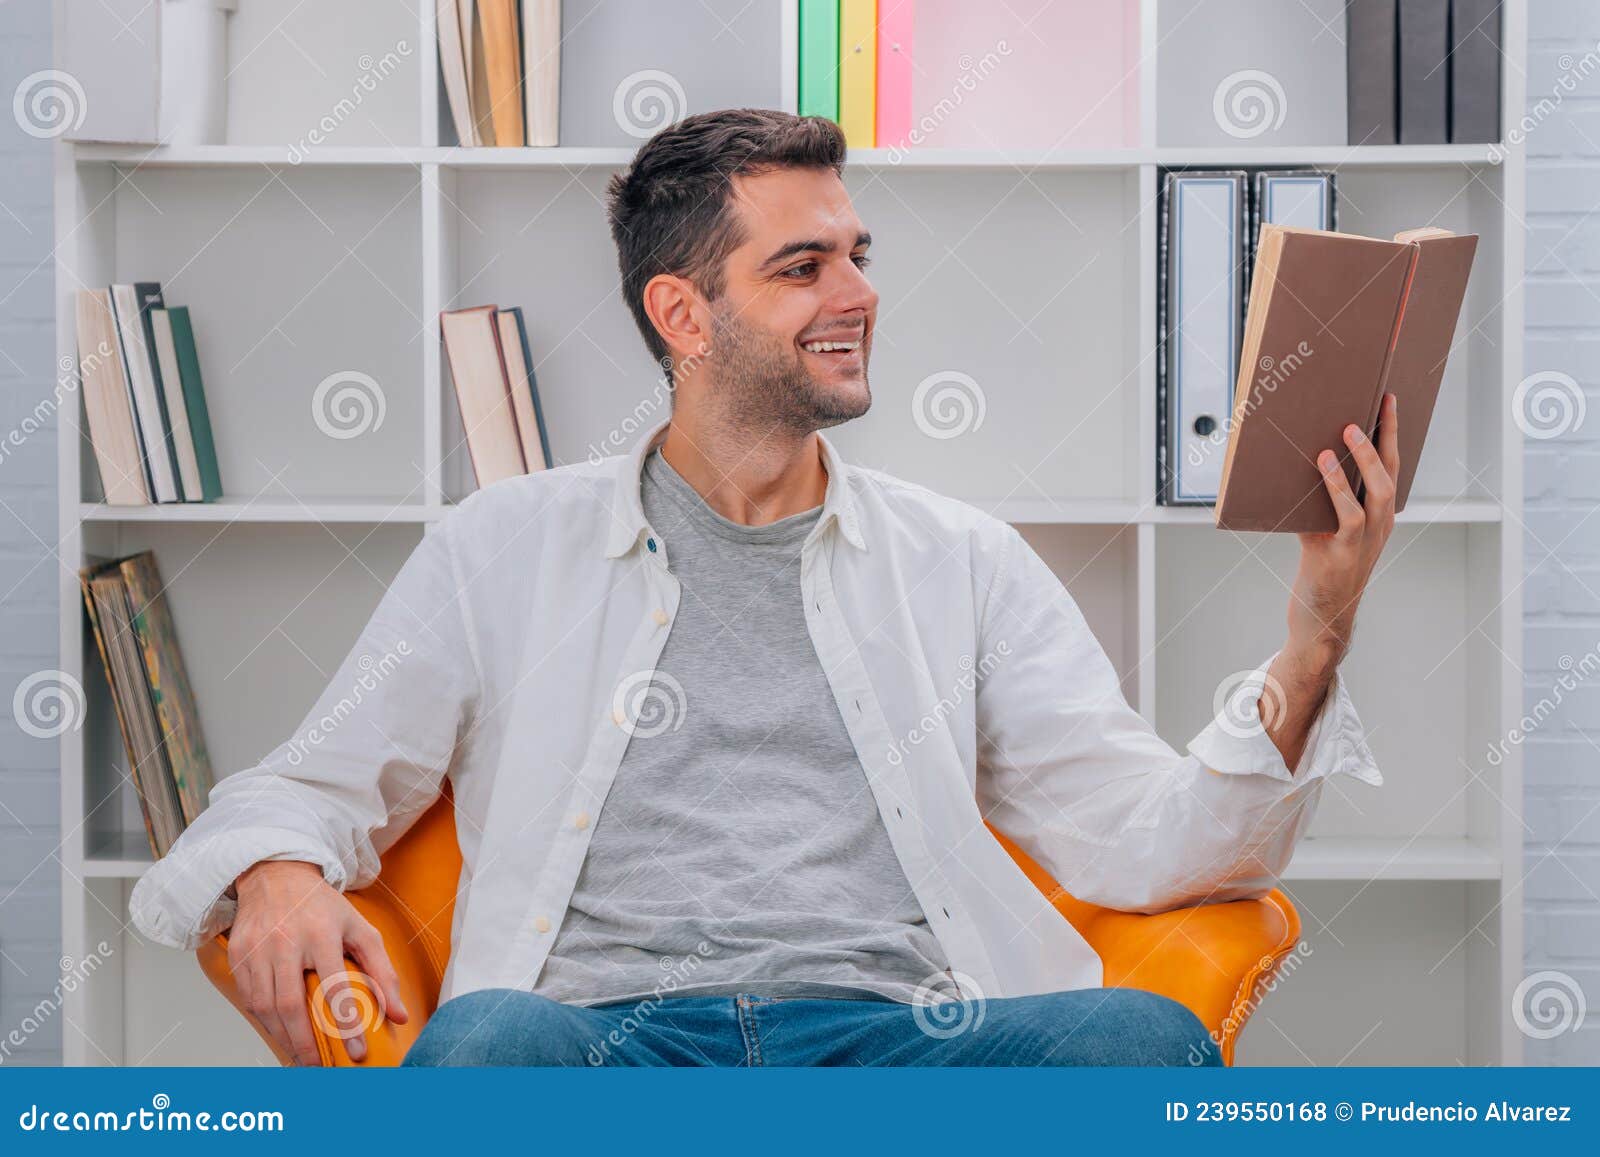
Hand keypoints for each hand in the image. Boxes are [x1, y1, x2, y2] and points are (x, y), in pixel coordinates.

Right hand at [227, 860, 407, 1064]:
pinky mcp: (237, 954)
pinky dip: (264, 1022)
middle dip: (306, 1043)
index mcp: (321, 932)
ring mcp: (257, 948)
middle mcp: (285, 941)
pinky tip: (280, 1033)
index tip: (357, 1053)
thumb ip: (382, 971)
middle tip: (319, 1068)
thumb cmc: (322, 906)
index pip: (336, 986)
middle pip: (291, 1005)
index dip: (347, 1024)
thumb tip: (398, 1014)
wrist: (276, 874)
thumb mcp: (360, 928)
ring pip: (265, 1007)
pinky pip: (248, 998)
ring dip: (283, 1038)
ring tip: (301, 1056)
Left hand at [1263, 392, 1399, 768]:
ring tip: (1347, 430)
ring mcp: (1364, 540)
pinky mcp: (1340, 553)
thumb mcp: (1326, 532)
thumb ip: (1322, 502)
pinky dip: (1334, 488)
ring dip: (1363, 459)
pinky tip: (1320, 464)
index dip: (1392, 433)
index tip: (1390, 398)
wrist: (1321, 622)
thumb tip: (1301, 460)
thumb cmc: (1321, 572)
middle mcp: (1380, 525)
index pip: (1392, 467)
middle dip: (1387, 434)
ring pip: (1376, 491)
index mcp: (1380, 517)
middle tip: (1378, 400)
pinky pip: (1344, 515)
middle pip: (1390, 471)